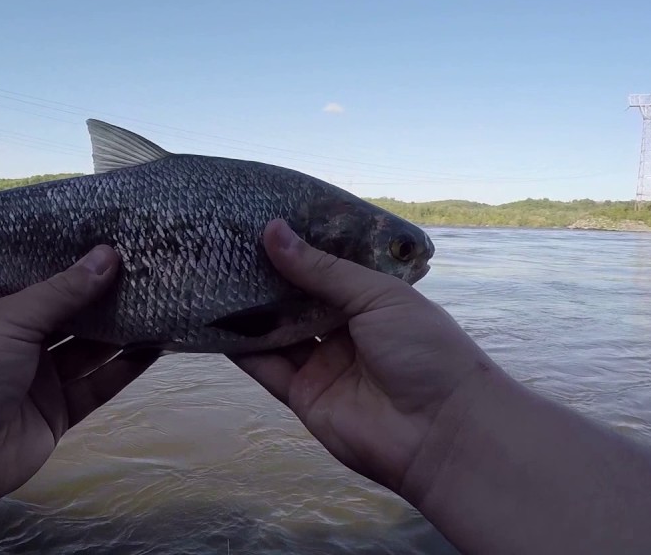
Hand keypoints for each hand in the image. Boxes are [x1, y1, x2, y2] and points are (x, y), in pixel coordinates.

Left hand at [0, 245, 160, 519]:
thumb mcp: (10, 319)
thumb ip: (62, 292)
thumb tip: (108, 255)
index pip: (41, 285)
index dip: (75, 268)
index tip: (116, 245)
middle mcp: (16, 344)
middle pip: (69, 317)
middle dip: (104, 298)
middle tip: (149, 270)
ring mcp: (37, 381)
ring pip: (87, 351)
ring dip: (120, 331)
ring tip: (162, 302)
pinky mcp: (56, 414)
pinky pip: (95, 386)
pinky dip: (123, 369)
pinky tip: (154, 346)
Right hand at [230, 219, 501, 497]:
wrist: (440, 432)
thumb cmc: (424, 349)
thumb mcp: (377, 296)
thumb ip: (322, 269)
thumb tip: (272, 230)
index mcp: (371, 299)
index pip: (326, 267)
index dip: (296, 246)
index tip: (258, 219)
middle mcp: (344, 328)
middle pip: (296, 297)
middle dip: (264, 274)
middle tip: (225, 242)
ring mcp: (323, 363)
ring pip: (276, 330)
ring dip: (247, 306)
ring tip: (210, 272)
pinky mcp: (302, 395)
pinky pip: (266, 366)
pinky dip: (241, 346)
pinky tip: (212, 319)